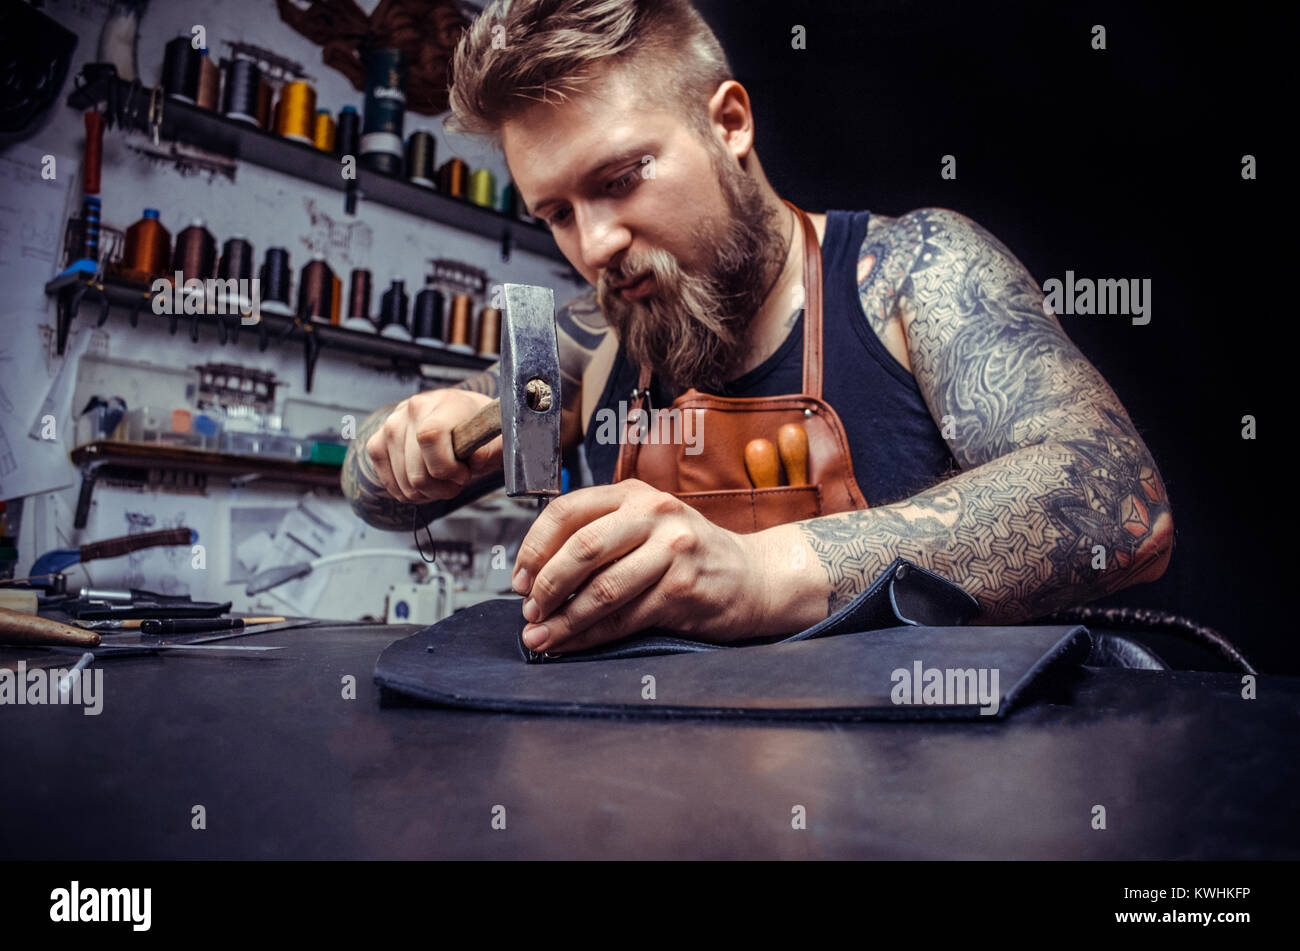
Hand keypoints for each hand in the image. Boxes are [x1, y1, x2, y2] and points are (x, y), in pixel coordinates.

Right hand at [365, 389, 500, 502]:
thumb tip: (475, 459)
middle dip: (442, 487)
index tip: (464, 474)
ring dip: (428, 492)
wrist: (462, 418)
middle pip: (417, 471)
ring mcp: (390, 426)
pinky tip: (426, 484)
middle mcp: (411, 410)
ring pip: (404, 483)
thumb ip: (490, 450)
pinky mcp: (377, 444)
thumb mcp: (496, 439)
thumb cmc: (479, 431)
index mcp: (444, 403)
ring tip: (443, 481)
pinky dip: (410, 493)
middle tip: (457, 480)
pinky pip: (389, 484)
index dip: (447, 467)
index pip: (430, 437)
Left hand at [512, 479, 769, 652]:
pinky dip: (590, 636)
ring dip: (564, 618)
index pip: (566, 510)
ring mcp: (673, 550)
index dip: (534, 547)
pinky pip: (624, 617)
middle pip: (581, 548)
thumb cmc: (688, 554)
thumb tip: (536, 573)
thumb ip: (600, 534)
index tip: (519, 577)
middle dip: (546, 585)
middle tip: (529, 609)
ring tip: (541, 635)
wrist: (752, 576)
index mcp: (633, 494)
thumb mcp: (646, 526)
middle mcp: (654, 514)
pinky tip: (571, 644)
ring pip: (601, 589)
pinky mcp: (683, 588)